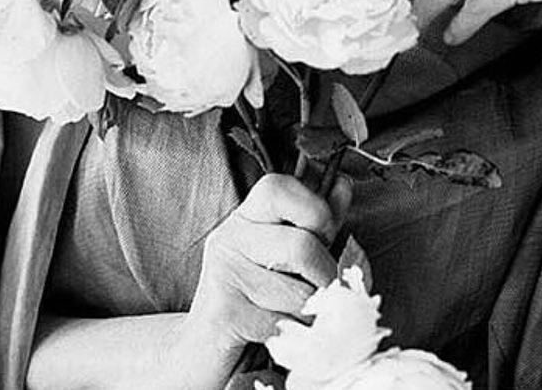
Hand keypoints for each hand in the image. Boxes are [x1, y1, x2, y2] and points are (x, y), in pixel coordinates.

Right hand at [181, 174, 351, 370]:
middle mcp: (230, 237)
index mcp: (246, 217)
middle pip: (302, 246)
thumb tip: (342, 184)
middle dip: (324, 276)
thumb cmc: (255, 302)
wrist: (200, 358)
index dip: (314, 209)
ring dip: (310, 314)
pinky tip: (278, 335)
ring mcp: (224, 274)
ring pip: (299, 293)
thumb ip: (317, 222)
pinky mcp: (224, 313)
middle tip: (317, 290)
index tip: (323, 236)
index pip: (279, 188)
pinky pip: (283, 323)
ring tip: (294, 316)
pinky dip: (293, 337)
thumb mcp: (290, 256)